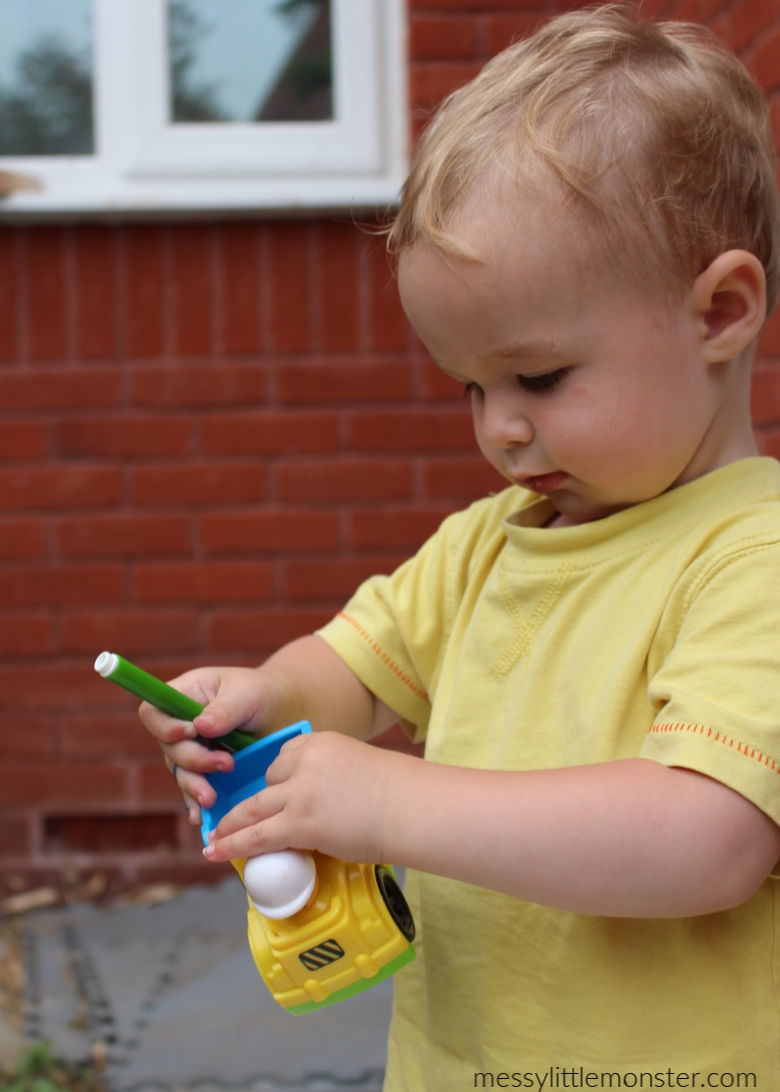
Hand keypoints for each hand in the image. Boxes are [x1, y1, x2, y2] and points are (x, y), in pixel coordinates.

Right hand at [138, 665, 274, 824]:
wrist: (280, 714)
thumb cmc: (259, 694)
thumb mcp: (245, 694)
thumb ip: (224, 710)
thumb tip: (200, 727)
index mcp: (183, 696)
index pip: (153, 713)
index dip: (166, 727)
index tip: (192, 733)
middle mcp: (180, 725)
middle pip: (169, 748)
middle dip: (194, 760)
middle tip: (225, 764)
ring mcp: (190, 749)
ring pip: (180, 772)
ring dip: (194, 786)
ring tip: (212, 798)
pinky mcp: (203, 771)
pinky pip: (193, 789)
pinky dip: (196, 802)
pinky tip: (202, 816)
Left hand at [203, 732, 402, 864]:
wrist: (409, 807)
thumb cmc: (397, 795)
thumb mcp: (359, 769)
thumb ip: (333, 778)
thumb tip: (323, 805)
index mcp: (320, 744)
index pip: (283, 760)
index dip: (273, 783)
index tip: (265, 797)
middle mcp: (304, 762)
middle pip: (266, 783)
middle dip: (245, 805)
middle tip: (228, 821)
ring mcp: (299, 792)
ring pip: (253, 810)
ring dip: (229, 826)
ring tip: (214, 839)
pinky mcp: (299, 822)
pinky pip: (258, 835)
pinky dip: (233, 844)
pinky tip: (218, 852)